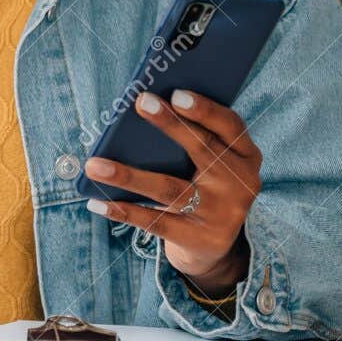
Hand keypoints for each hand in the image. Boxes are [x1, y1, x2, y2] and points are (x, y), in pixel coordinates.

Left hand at [83, 88, 261, 294]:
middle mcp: (239, 184)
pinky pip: (155, 223)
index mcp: (246, 156)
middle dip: (170, 124)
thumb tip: (147, 109)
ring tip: (95, 165)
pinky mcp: (199, 239)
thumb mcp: (215, 163)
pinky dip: (124, 211)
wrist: (214, 247)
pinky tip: (97, 202)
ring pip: (169, 189)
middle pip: (203, 149)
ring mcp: (220, 214)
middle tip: (141, 102)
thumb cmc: (205, 187)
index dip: (205, 110)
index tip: (177, 93)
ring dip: (128, 175)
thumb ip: (195, 140)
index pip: (230, 126)